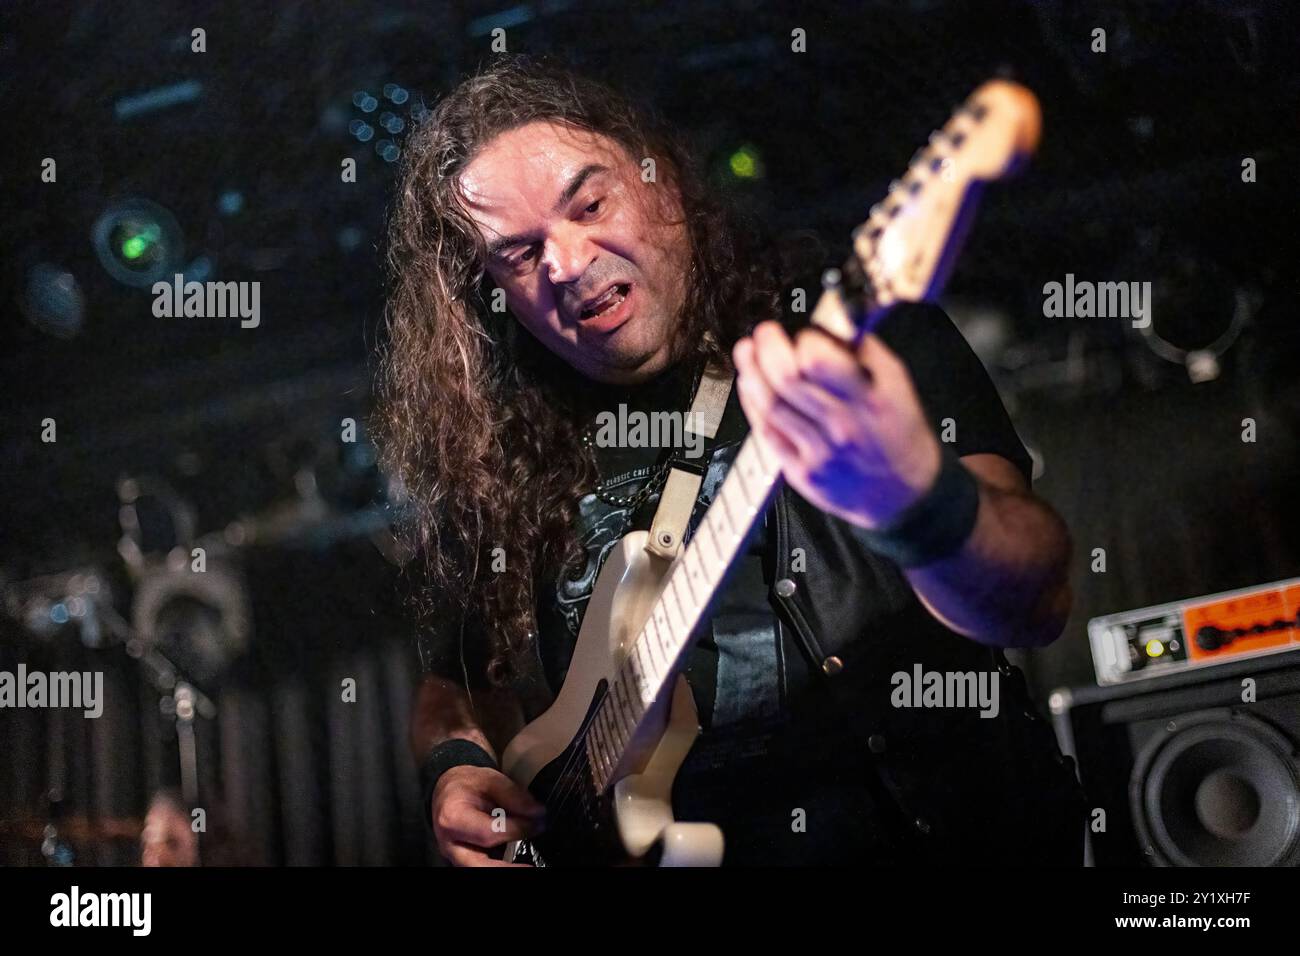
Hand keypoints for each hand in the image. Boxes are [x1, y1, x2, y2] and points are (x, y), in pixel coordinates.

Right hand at [431, 765, 545, 866]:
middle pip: (479, 864)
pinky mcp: (463, 861)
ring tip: (527, 865)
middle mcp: (450, 843)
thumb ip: (514, 795)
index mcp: (453, 818)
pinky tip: (517, 862)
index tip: (538, 823)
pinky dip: (500, 865)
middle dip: (507, 868)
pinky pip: (482, 866)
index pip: (489, 832)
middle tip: (530, 866)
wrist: (447, 792)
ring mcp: (454, 855)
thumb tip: (538, 813)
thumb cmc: (466, 785)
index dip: (517, 829)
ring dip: (505, 868)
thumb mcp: (490, 779)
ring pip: (479, 869)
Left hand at [732, 321, 941, 528]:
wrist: (903, 496)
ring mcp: (819, 453)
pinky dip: (753, 404)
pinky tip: (750, 385)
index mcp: (869, 401)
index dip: (803, 341)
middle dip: (768, 348)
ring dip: (752, 372)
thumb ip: (866, 353)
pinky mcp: (801, 472)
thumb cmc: (900, 437)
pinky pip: (767, 432)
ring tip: (747, 352)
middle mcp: (841, 427)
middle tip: (765, 333)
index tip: (802, 334)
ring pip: (771, 405)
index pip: (820, 362)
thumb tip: (833, 326)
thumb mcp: (897, 386)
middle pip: (787, 380)